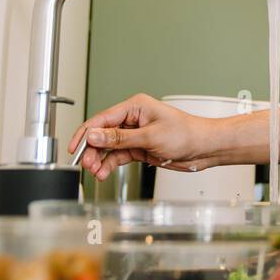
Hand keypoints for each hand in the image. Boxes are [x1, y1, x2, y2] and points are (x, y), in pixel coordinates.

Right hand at [67, 93, 216, 180]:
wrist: (204, 148)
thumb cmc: (186, 134)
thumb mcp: (150, 136)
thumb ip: (120, 138)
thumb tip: (95, 135)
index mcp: (135, 107)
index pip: (102, 119)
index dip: (86, 134)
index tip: (75, 148)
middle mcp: (133, 119)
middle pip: (102, 134)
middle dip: (92, 150)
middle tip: (86, 164)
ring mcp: (135, 134)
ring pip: (109, 147)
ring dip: (100, 159)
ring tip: (96, 171)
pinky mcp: (139, 148)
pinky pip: (118, 155)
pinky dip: (110, 164)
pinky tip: (104, 172)